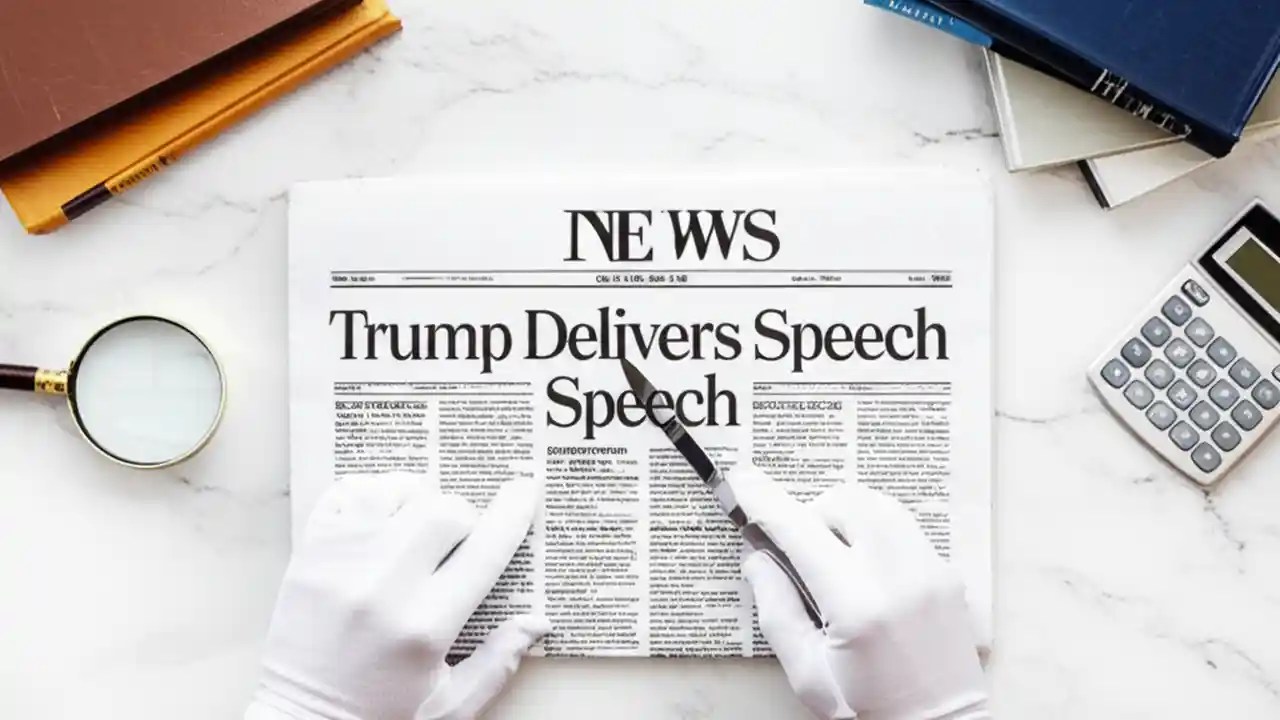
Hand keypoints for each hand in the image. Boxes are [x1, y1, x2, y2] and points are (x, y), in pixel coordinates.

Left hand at [245, 473, 549, 719]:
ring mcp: (341, 565)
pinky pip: (347, 493)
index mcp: (425, 628)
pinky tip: (380, 519)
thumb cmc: (379, 716)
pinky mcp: (310, 554)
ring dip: (418, 500)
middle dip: (464, 517)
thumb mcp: (450, 706)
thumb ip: (498, 663)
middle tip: (458, 541)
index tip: (526, 491)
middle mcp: (383, 588)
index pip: (485, 553)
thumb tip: (538, 621)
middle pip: (444, 511)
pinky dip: (371, 494)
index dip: (513, 515)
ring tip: (417, 525)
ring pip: (397, 492)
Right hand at [732, 467, 988, 719]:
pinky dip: (876, 534)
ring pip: (880, 504)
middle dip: (813, 512)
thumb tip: (758, 557)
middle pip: (846, 501)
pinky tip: (868, 570)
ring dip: (847, 517)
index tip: (742, 480)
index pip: (801, 533)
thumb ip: (776, 609)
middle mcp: (900, 578)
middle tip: (802, 550)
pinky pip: (904, 527)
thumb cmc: (866, 707)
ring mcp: (931, 572)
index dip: (766, 502)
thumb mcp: (806, 672)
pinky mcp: (948, 574)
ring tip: (836, 556)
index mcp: (858, 607)